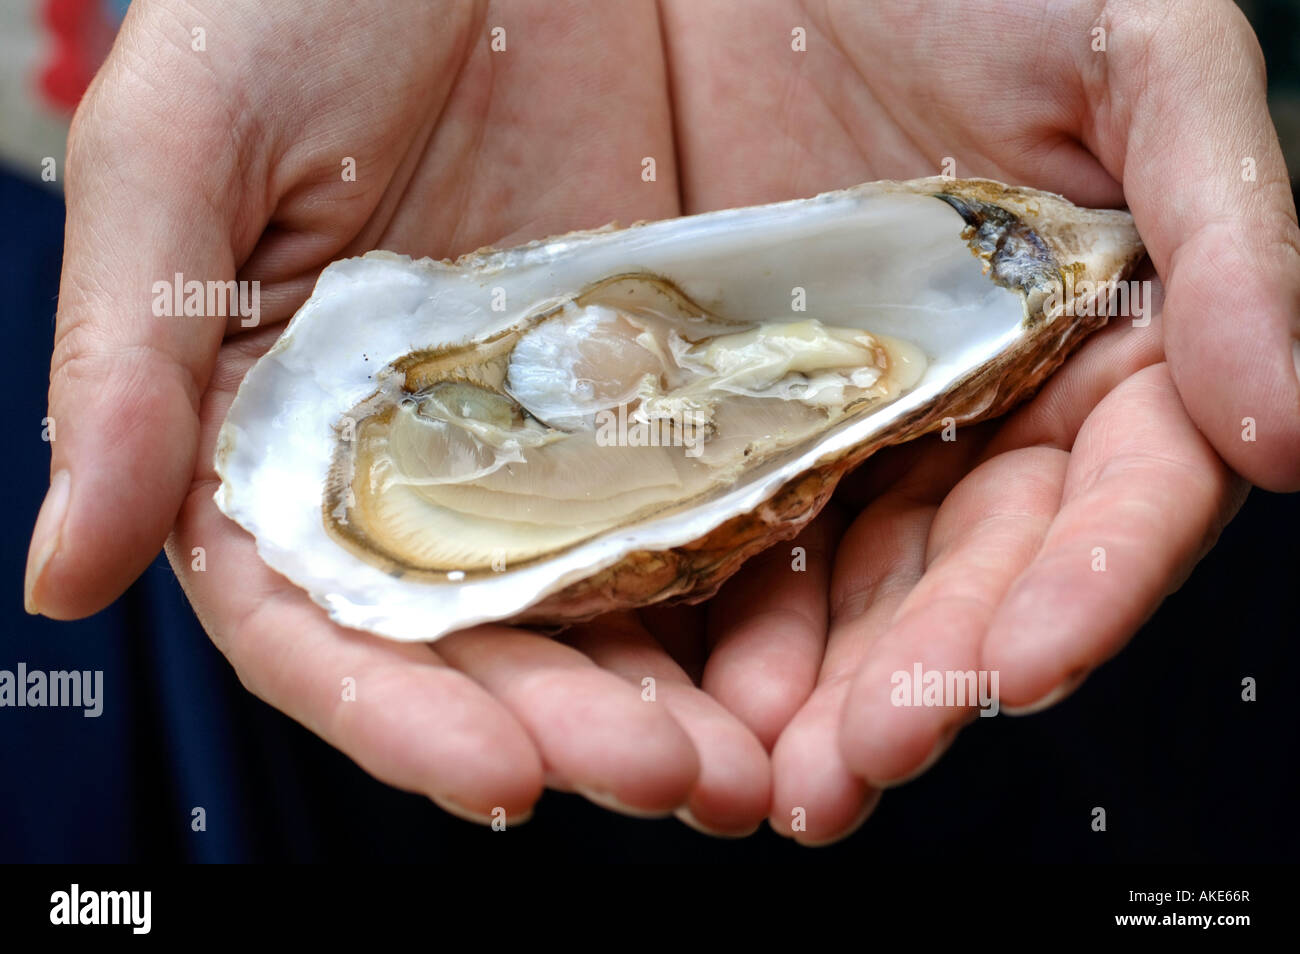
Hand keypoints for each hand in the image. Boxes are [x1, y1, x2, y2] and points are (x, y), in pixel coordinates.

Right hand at [25, 0, 776, 832]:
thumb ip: (126, 362)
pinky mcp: (655, 366)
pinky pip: (704, 487)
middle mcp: (414, 453)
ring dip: (677, 687)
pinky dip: (748, 573)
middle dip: (571, 724)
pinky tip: (804, 632)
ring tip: (755, 758)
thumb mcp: (185, 150)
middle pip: (485, 638)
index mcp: (277, 430)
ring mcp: (545, 420)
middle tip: (673, 782)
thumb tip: (60, 576)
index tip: (500, 781)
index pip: (325, 623)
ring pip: (606, 591)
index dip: (401, 715)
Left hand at [660, 0, 1297, 841]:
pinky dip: (694, 616)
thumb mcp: (1132, 51)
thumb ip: (1233, 224)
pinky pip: (707, 530)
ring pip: (831, 585)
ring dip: (802, 691)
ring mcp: (838, 417)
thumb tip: (1292, 429)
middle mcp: (969, 406)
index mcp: (1093, 343)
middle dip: (914, 681)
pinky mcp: (717, 412)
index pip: (1111, 501)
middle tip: (852, 773)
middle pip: (960, 578)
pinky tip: (672, 685)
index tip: (1020, 669)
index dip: (1082, 593)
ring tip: (760, 773)